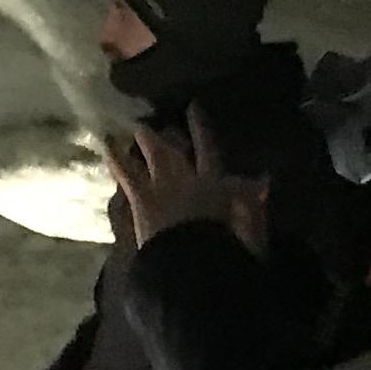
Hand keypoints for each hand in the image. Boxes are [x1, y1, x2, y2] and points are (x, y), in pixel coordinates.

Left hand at [103, 118, 271, 251]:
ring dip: (144, 139)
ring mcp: (160, 184)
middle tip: (164, 125)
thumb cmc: (224, 245)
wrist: (191, 261)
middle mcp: (186, 176)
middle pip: (177, 148)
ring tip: (136, 127)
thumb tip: (264, 179)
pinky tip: (106, 141)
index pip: (209, 150)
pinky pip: (124, 170)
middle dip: (170, 136)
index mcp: (215, 182)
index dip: (201, 128)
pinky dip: (114, 155)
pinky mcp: (140, 197)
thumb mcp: (248, 223)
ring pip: (150, 152)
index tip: (194, 108)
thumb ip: (252, 200)